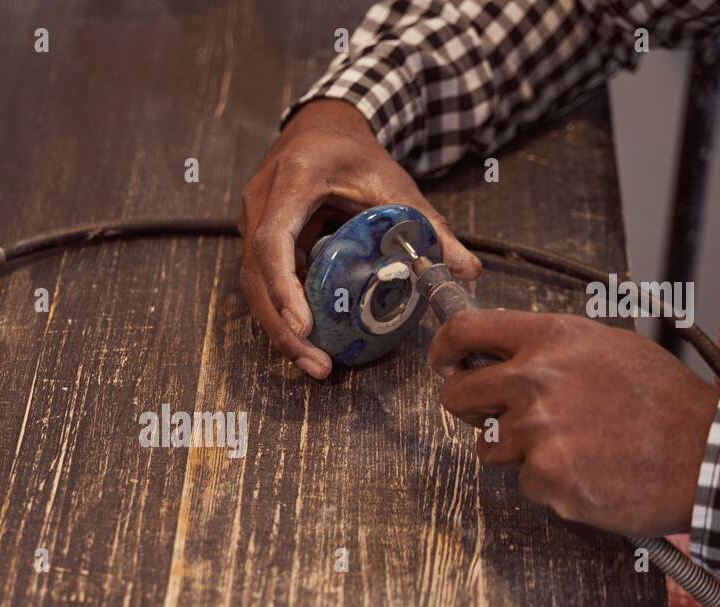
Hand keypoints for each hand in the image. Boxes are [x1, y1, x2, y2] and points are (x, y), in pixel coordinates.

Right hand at [238, 98, 481, 379]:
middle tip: (317, 365)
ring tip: (316, 364)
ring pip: (253, 286)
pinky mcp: (255, 239)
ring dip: (281, 330)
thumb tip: (467, 272)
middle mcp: (261, 202)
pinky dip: (284, 314)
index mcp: (294, 180)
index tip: (305, 326)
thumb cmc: (356, 154)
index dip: (284, 288)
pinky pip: (262, 283)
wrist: (321, 128)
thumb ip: (429, 227)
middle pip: (255, 277)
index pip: (273, 242)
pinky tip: (311, 340)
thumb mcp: (395, 185)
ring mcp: (251, 222)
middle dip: (283, 328)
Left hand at [428, 309, 719, 535]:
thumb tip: (500, 357)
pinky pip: (523, 482)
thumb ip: (550, 350)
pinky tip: (588, 472)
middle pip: (457, 395)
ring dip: (516, 451)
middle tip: (501, 419)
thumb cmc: (664, 404)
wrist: (707, 456)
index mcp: (552, 339)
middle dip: (469, 410)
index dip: (443, 350)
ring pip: (488, 445)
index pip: (466, 331)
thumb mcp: (608, 348)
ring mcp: (538, 430)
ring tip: (571, 446)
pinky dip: (549, 484)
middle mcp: (536, 379)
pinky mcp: (546, 475)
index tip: (442, 364)